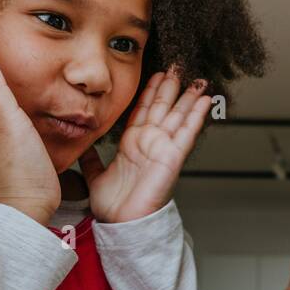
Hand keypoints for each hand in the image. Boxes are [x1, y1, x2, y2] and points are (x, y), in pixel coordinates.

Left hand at [80, 70, 207, 223]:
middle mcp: (150, 143)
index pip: (143, 110)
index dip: (151, 91)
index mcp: (132, 144)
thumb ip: (91, 158)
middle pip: (163, 107)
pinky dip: (197, 116)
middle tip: (178, 65)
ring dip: (189, 97)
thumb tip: (83, 145)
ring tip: (198, 78)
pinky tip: (206, 100)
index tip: (158, 74)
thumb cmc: (112, 207)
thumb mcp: (94, 175)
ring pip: (178, 115)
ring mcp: (163, 148)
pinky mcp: (173, 157)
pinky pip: (187, 132)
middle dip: (171, 86)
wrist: (121, 224)